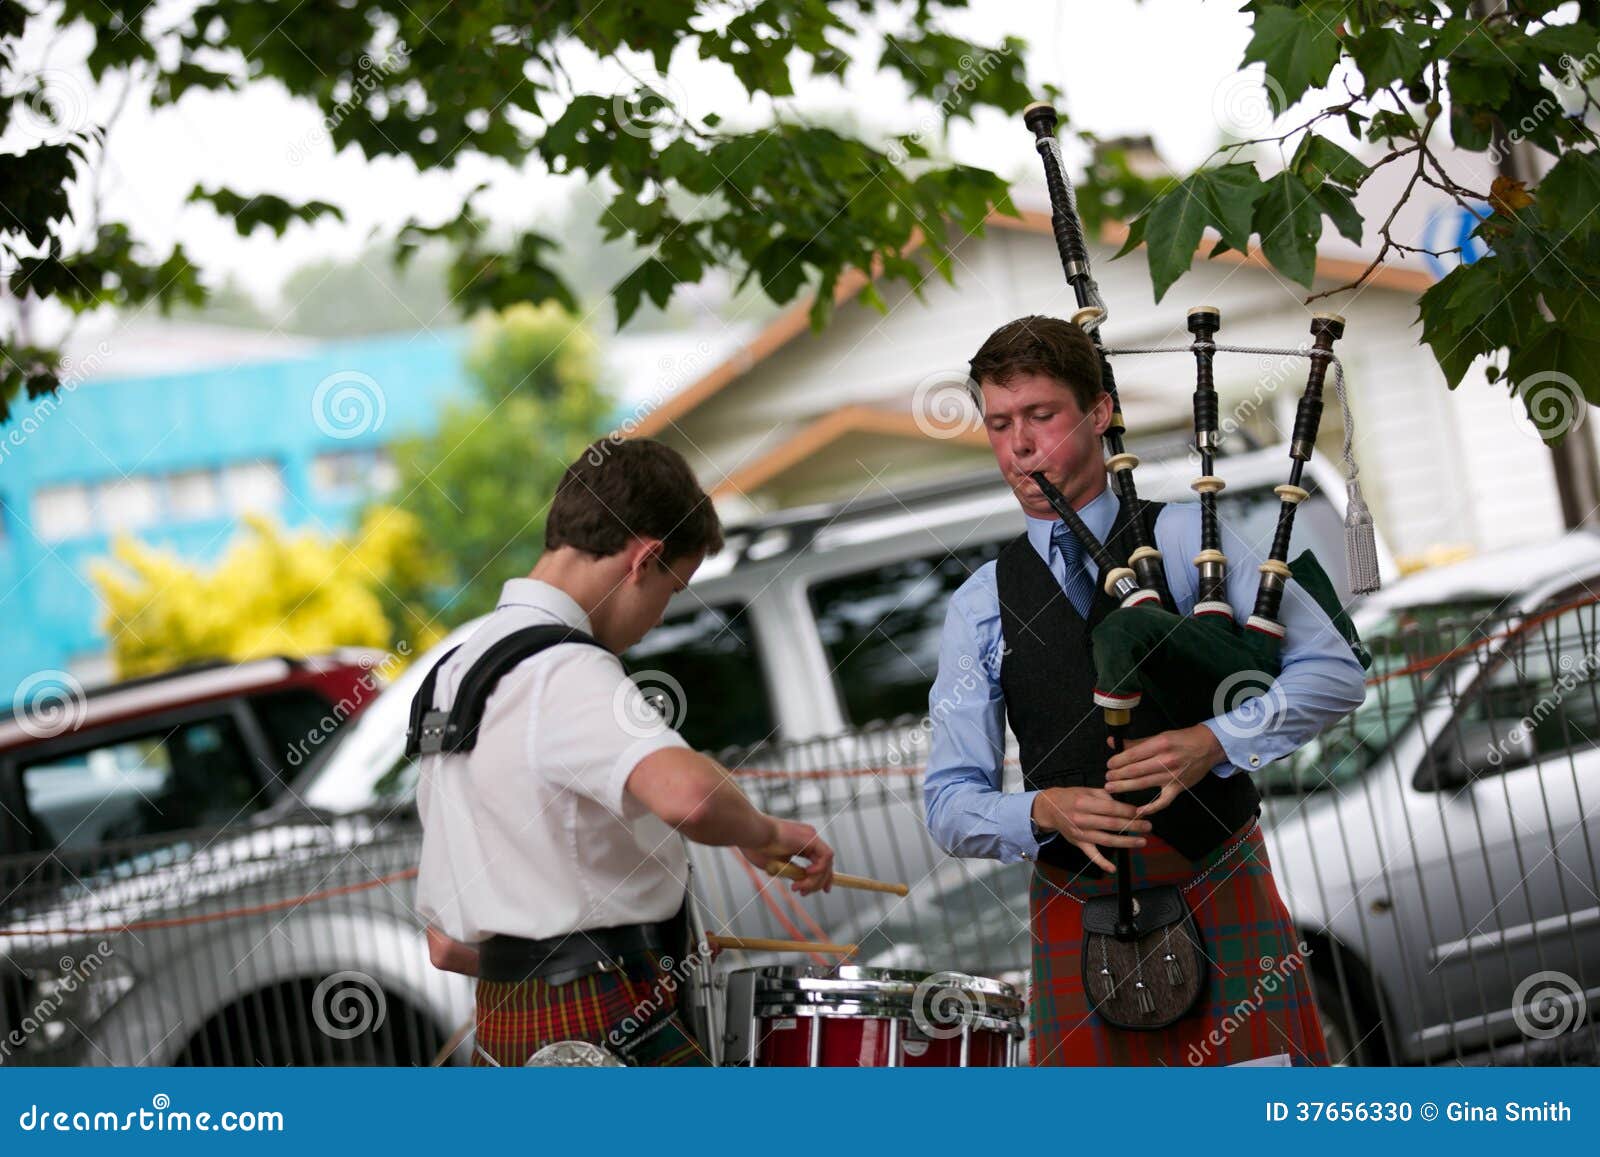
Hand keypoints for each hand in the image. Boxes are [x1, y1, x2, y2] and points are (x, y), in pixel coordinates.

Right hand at [740, 818, 834, 894]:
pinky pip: (826, 855)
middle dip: (817, 883)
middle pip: (824, 864)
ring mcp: (810, 837)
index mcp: (799, 844)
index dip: (818, 878)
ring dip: (815, 880)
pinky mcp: (811, 837)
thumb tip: (801, 881)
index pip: (817, 862)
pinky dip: (820, 868)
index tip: (810, 891)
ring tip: (799, 887)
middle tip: (803, 893)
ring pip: (826, 863)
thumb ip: (791, 871)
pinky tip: (807, 873)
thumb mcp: (777, 865)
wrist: (752, 834)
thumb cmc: (757, 848)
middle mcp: (808, 839)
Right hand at [1030, 786, 1150, 872]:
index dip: (1128, 811)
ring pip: (1106, 840)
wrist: (1050, 808)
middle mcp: (1082, 819)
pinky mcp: (1079, 843)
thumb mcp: (1087, 791)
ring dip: (1126, 842)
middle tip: (1148, 826)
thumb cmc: (1072, 797)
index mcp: (1085, 803)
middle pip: (1112, 824)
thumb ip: (1106, 796)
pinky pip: (1091, 855)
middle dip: (1133, 826)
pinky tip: (1113, 868)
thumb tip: (1126, 802)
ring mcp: (1081, 833)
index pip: (1111, 808)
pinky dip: (1102, 862)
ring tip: (1142, 841)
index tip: (1141, 812)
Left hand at [1104, 723, 1222, 817]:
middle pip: (1135, 771)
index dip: (1118, 761)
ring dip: (1125, 787)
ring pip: (1143, 784)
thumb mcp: (1159, 736)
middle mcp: (1166, 760)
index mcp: (1160, 744)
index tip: (1109, 765)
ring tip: (1111, 788)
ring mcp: (1172, 776)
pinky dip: (1151, 808)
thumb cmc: (1182, 740)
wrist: (1208, 746)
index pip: (1133, 755)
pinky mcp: (1178, 788)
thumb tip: (1113, 742)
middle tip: (1107, 778)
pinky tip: (1138, 811)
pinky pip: (1163, 801)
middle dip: (1117, 775)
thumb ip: (1135, 742)